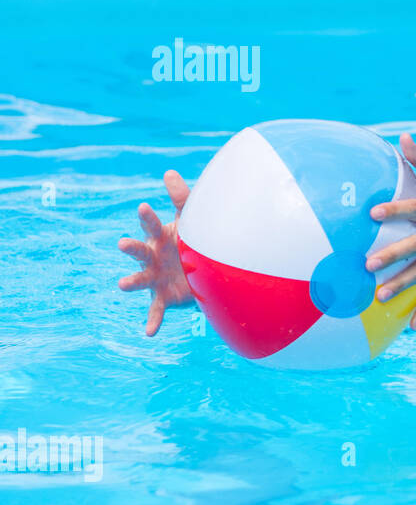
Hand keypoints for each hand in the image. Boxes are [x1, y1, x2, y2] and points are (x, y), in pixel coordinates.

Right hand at [117, 170, 194, 335]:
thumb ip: (182, 198)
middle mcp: (152, 257)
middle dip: (131, 247)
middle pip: (139, 251)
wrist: (205, 268)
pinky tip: (148, 333)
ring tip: (121, 284)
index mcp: (158, 237)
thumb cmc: (192, 239)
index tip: (144, 206)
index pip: (150, 224)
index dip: (147, 216)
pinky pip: (156, 310)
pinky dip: (152, 321)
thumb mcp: (191, 219)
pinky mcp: (165, 297)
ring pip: (140, 279)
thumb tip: (168, 172)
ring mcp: (156, 278)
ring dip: (131, 281)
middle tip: (122, 244)